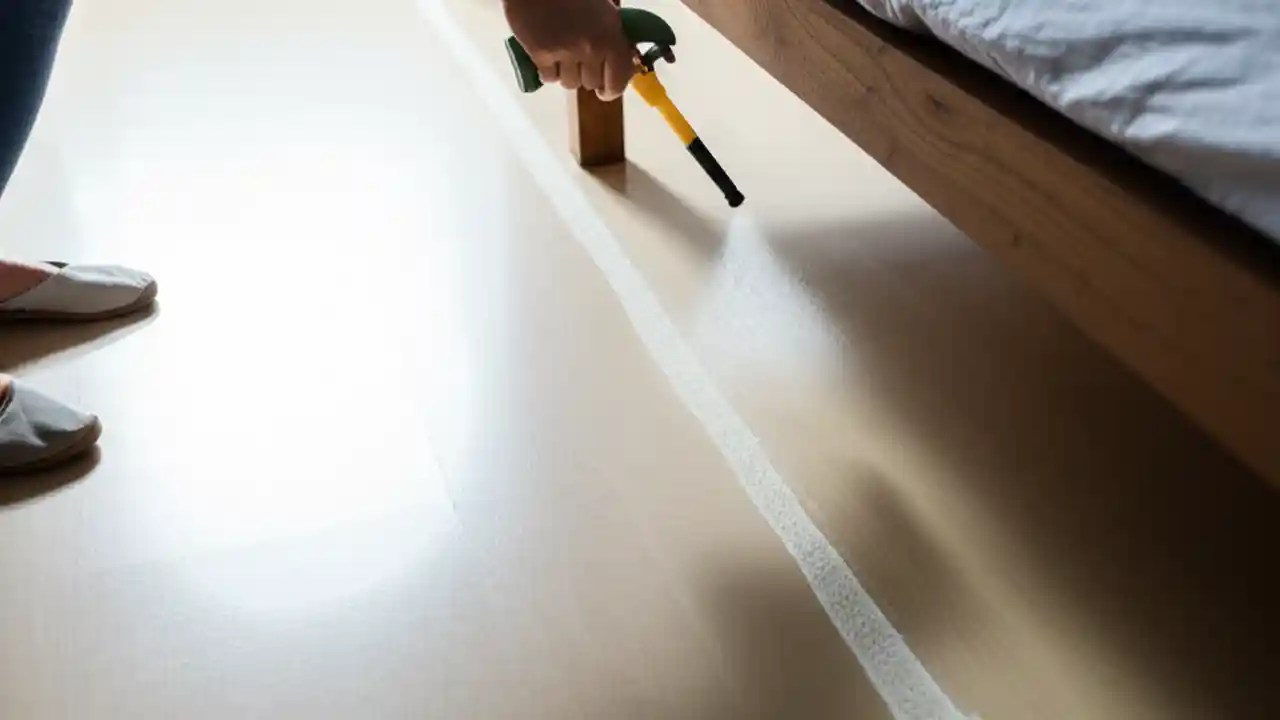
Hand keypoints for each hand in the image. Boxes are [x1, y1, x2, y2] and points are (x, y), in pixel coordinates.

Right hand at [503, 0, 634, 100]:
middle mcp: (591, 47)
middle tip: (578, 62)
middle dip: (585, 76)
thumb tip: (620, 58)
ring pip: (569, 83)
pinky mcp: (541, 54)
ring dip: (566, 74)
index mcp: (611, 34)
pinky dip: (547, 71)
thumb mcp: (603, 5)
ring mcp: (566, 52)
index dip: (612, 89)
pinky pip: (548, 77)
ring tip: (560, 55)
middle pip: (591, 83)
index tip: (604, 91)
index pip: (618, 79)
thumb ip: (612, 32)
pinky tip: (546, 55)